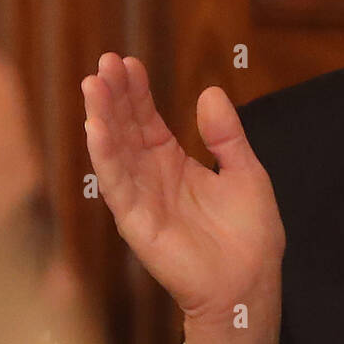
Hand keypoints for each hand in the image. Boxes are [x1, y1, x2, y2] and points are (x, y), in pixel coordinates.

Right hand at [81, 53, 283, 343]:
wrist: (250, 282)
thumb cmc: (250, 234)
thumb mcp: (246, 171)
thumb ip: (225, 135)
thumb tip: (210, 92)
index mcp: (175, 164)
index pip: (148, 121)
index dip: (136, 92)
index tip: (127, 61)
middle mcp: (152, 178)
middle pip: (126, 130)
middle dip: (114, 96)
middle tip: (104, 62)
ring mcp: (141, 199)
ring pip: (115, 151)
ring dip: (101, 118)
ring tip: (93, 84)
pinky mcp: (137, 222)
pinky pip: (116, 185)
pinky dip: (104, 156)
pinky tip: (95, 128)